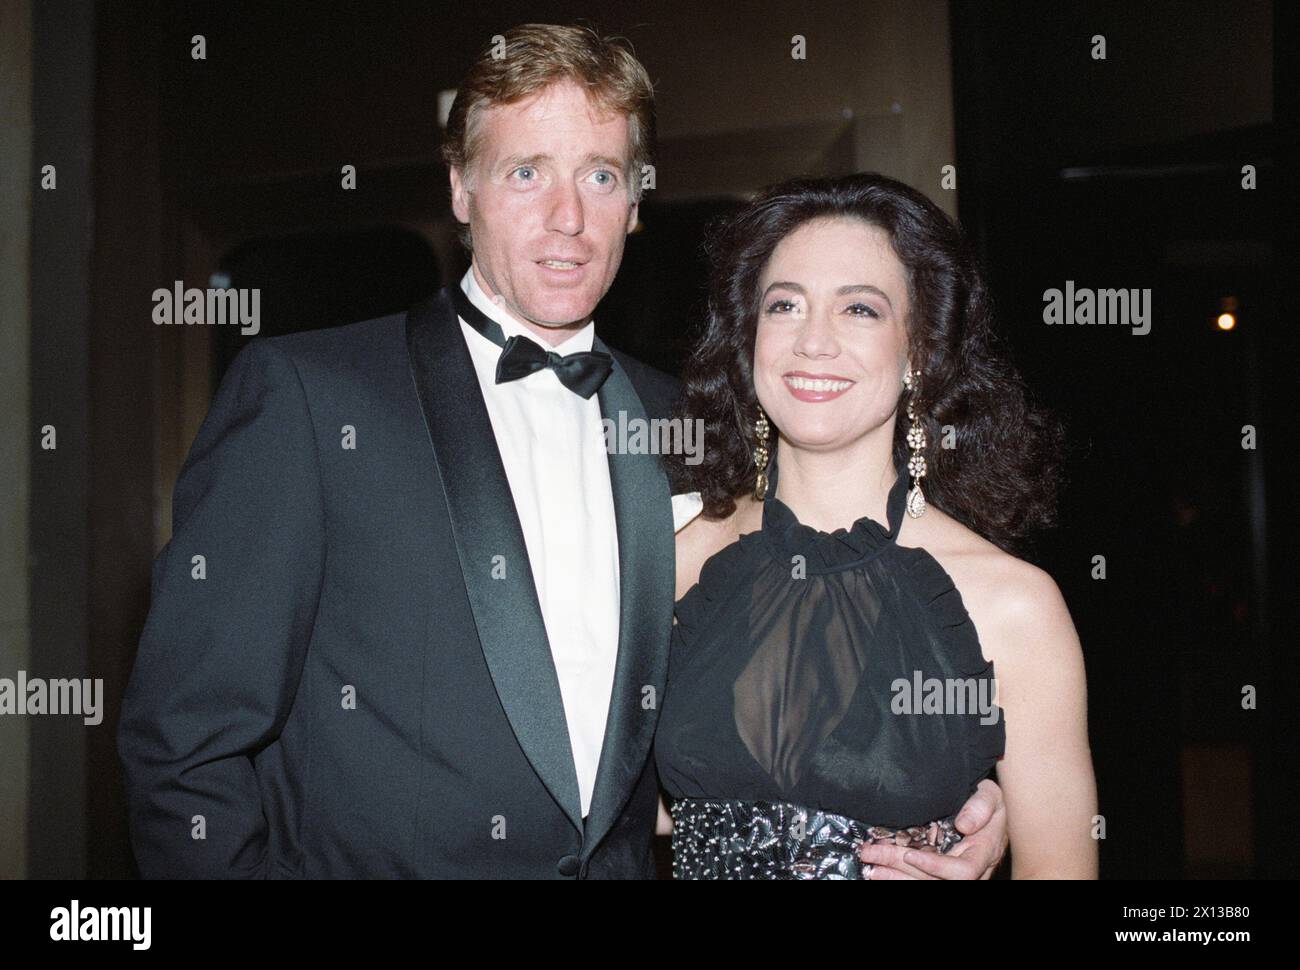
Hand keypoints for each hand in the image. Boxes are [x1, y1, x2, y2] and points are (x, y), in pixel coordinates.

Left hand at [858, 778, 1007, 879]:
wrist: (990, 811)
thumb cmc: (991, 802)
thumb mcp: (992, 796)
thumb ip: (982, 806)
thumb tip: (964, 825)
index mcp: (983, 853)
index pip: (963, 871)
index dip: (936, 867)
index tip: (911, 854)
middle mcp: (970, 869)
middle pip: (934, 880)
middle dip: (900, 868)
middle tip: (871, 853)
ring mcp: (953, 873)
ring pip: (924, 882)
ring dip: (895, 877)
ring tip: (870, 867)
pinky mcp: (940, 873)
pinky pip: (920, 878)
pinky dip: (899, 877)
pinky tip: (879, 871)